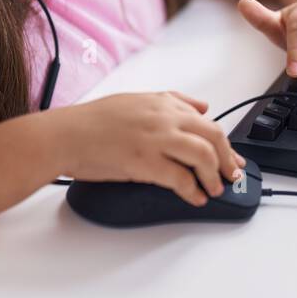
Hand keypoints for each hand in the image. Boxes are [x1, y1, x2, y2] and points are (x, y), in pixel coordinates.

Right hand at [51, 91, 245, 206]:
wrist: (64, 135)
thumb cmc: (92, 122)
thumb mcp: (135, 100)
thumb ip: (171, 101)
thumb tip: (201, 106)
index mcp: (162, 102)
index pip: (205, 120)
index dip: (223, 141)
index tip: (232, 156)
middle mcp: (163, 117)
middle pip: (213, 136)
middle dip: (228, 158)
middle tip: (232, 174)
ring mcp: (155, 139)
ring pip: (203, 156)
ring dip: (215, 176)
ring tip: (215, 188)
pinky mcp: (145, 162)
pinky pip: (181, 178)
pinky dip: (193, 191)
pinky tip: (195, 198)